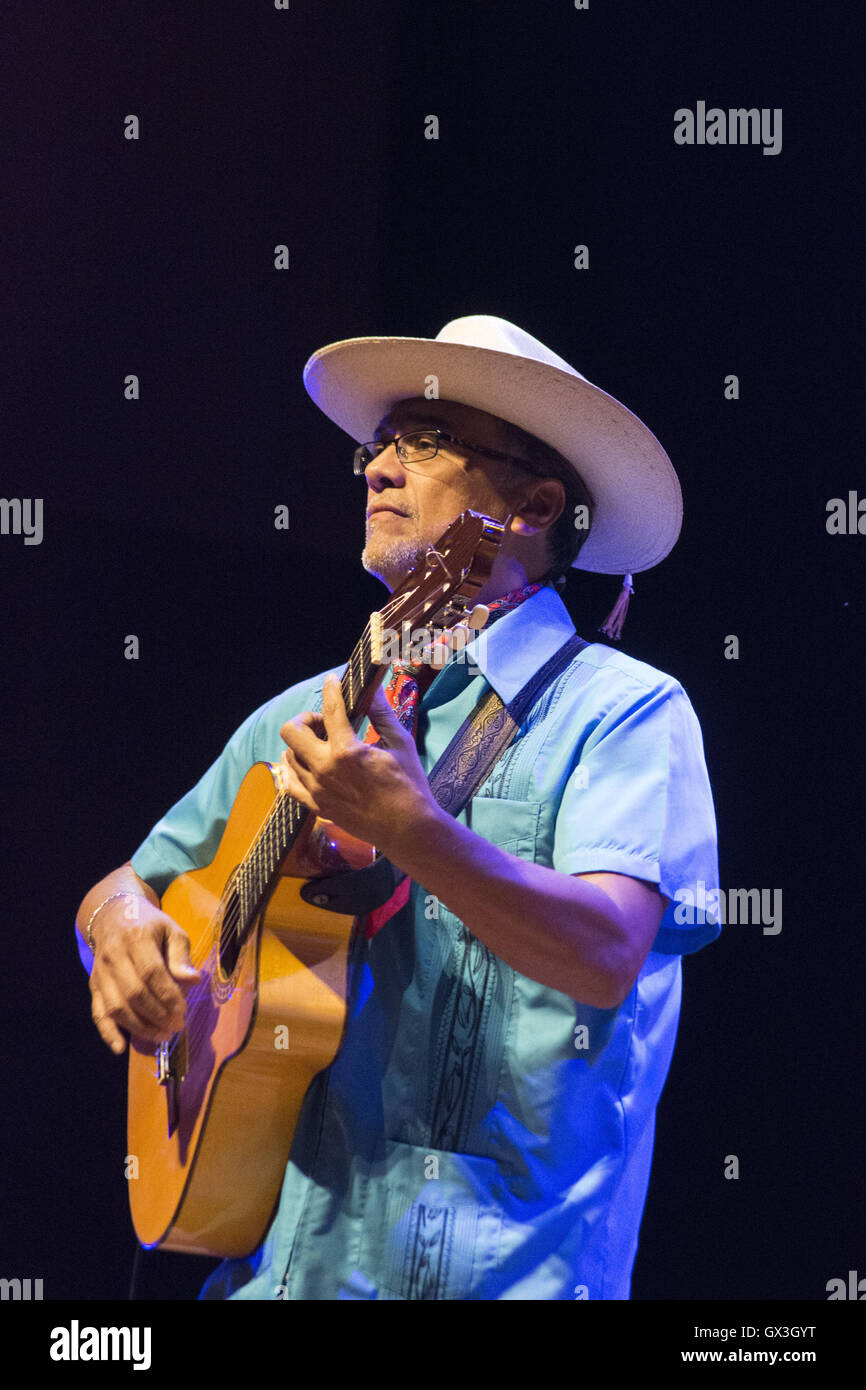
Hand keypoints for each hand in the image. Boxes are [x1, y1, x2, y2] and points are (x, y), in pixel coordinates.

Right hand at [89, 899, 201, 1054]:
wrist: (113, 916)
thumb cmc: (150, 925)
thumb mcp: (171, 930)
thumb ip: (181, 955)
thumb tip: (193, 980)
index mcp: (136, 938)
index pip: (151, 972)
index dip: (168, 995)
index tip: (183, 1010)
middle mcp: (114, 956)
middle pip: (133, 993)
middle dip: (157, 1015)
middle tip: (176, 1026)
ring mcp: (100, 972)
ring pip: (116, 1006)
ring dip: (139, 1027)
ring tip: (162, 1035)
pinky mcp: (93, 985)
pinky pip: (97, 1012)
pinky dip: (107, 1032)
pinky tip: (120, 1048)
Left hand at [279, 673, 441, 857]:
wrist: (407, 829)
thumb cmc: (409, 785)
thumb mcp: (400, 744)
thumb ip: (382, 714)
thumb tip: (373, 690)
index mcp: (347, 751)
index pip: (330, 710)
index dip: (330, 689)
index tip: (332, 680)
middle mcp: (325, 769)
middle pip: (292, 731)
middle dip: (306, 719)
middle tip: (324, 723)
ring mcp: (317, 790)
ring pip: (288, 756)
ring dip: (301, 744)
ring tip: (321, 745)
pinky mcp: (316, 806)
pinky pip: (289, 783)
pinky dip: (294, 769)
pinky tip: (310, 765)